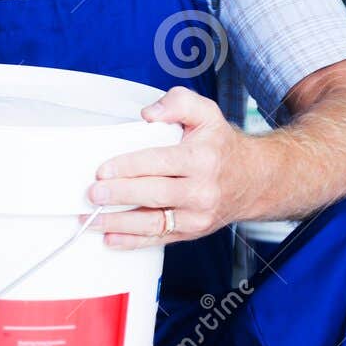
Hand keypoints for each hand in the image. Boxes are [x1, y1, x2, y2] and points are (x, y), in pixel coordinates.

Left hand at [87, 86, 248, 248]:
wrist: (254, 180)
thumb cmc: (221, 147)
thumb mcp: (207, 113)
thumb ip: (178, 103)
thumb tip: (149, 114)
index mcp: (202, 159)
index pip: (160, 163)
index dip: (129, 167)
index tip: (104, 170)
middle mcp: (201, 190)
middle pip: (154, 194)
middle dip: (120, 195)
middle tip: (93, 194)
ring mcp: (196, 216)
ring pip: (153, 223)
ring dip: (119, 224)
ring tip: (92, 219)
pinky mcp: (191, 232)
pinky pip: (159, 239)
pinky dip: (133, 242)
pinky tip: (111, 239)